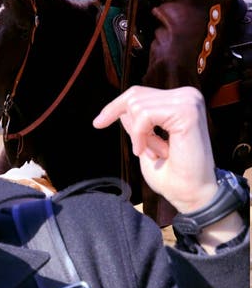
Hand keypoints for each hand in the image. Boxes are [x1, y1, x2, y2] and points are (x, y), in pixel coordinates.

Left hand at [94, 86, 217, 212]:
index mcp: (180, 101)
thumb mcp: (145, 143)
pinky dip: (141, 136)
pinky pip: (144, 115)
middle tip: (142, 150)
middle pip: (135, 96)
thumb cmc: (171, 174)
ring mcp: (189, 101)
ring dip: (139, 135)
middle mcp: (188, 95)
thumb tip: (122, 108)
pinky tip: (152, 152)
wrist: (191, 193)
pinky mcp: (187, 111)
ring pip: (137, 106)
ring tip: (155, 153)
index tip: (97, 123)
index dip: (115, 107)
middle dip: (130, 126)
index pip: (138, 93)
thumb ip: (137, 124)